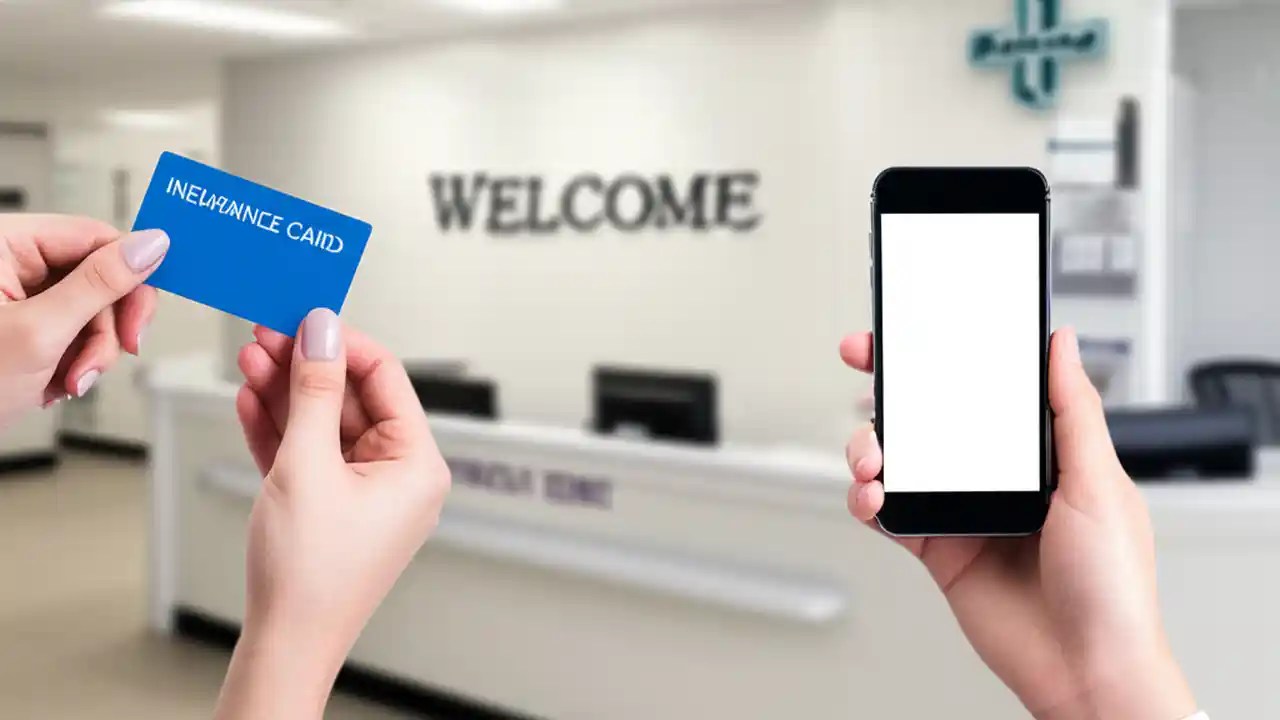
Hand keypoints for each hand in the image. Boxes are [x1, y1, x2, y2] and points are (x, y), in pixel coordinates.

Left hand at [0, 214, 167, 428]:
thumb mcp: (40, 333)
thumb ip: (100, 285)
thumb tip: (149, 245)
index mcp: (3, 243)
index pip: (94, 238)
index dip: (129, 278)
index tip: (141, 318)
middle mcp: (9, 261)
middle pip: (98, 278)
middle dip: (105, 329)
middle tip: (99, 363)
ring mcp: (16, 292)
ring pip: (91, 310)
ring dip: (89, 353)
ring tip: (67, 381)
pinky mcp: (22, 320)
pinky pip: (73, 330)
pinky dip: (73, 361)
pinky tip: (53, 381)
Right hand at [215, 309, 450, 719]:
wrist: (286, 642)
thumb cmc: (311, 574)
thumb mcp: (308, 464)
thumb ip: (315, 391)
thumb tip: (322, 333)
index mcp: (418, 464)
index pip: (386, 378)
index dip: (343, 342)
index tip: (304, 315)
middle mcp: (400, 474)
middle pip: (352, 396)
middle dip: (305, 364)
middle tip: (266, 332)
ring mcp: (365, 489)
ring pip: (326, 421)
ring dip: (287, 390)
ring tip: (250, 359)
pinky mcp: (332, 503)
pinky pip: (310, 450)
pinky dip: (281, 426)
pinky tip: (252, 397)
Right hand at [841, 328, 1196, 719]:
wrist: (1086, 667)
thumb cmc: (1114, 585)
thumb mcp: (1101, 483)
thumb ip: (1073, 411)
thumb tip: (1062, 344)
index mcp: (1038, 453)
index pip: (982, 390)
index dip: (944, 356)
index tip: (914, 330)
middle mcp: (994, 476)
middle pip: (929, 418)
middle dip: (890, 388)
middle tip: (863, 363)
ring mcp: (961, 511)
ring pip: (898, 461)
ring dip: (869, 448)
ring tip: (870, 458)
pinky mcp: (936, 550)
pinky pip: (888, 515)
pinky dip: (867, 501)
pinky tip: (872, 497)